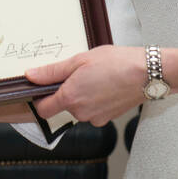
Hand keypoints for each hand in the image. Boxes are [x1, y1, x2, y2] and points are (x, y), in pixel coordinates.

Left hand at [26, 45, 147, 125]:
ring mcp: (96, 118)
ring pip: (79, 109)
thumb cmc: (116, 63)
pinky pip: (94, 111)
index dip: (40, 99)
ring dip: (82, 96)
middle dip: (66, 92)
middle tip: (80, 73)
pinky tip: (106, 86)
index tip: (44, 88)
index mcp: (70, 97)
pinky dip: (96, 100)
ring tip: (96, 77)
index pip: (43, 110)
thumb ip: (52, 71)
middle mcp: (81, 112)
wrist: (147, 73)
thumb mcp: (80, 60)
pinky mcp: (108, 118)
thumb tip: (31, 76)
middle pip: (62, 107)